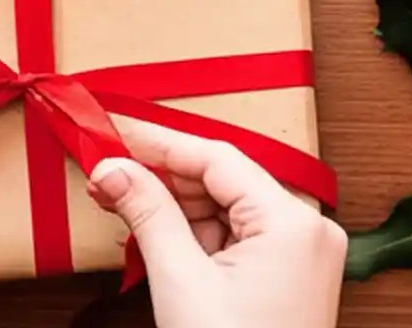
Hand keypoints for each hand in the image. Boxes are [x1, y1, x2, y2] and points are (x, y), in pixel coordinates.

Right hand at [87, 126, 345, 327]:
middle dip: (161, 176)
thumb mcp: (180, 280)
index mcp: (292, 222)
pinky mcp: (288, 276)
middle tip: (104, 170)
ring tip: (119, 201)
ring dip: (173, 206)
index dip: (159, 142)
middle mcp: (307, 230)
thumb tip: (111, 166)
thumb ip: (146, 212)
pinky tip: (152, 232)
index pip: (217, 157)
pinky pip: (235, 236)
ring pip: (225, 208)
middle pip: (222, 179)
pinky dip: (194, 234)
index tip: (114, 130)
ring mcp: (301, 254)